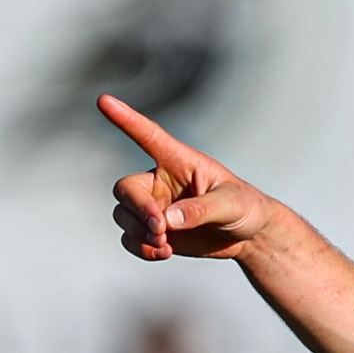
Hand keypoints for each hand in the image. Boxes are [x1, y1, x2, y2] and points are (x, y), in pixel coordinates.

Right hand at [103, 95, 279, 262]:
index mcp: (178, 161)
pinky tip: (162, 253)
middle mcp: (159, 181)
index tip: (104, 100)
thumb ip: (201, 209)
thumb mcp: (231, 204)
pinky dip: (140, 248)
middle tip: (160, 229)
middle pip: (125, 189)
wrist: (249, 235)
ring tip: (165, 244)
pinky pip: (130, 238)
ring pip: (123, 216)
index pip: (148, 136)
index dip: (126, 118)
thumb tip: (167, 220)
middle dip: (138, 210)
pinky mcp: (153, 231)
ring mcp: (154, 207)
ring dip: (139, 233)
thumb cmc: (244, 207)